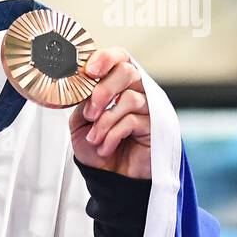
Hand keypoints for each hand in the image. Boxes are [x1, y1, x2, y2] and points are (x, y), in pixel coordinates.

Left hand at [69, 48, 150, 179]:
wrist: (108, 179)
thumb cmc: (97, 149)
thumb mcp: (80, 123)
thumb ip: (82, 102)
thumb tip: (83, 87)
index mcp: (118, 86)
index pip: (120, 58)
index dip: (106, 58)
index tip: (89, 70)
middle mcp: (137, 92)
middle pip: (128, 71)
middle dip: (104, 90)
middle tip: (90, 112)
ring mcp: (149, 109)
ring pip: (130, 98)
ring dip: (105, 120)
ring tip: (94, 138)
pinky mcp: (157, 127)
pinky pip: (133, 121)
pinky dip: (112, 135)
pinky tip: (105, 147)